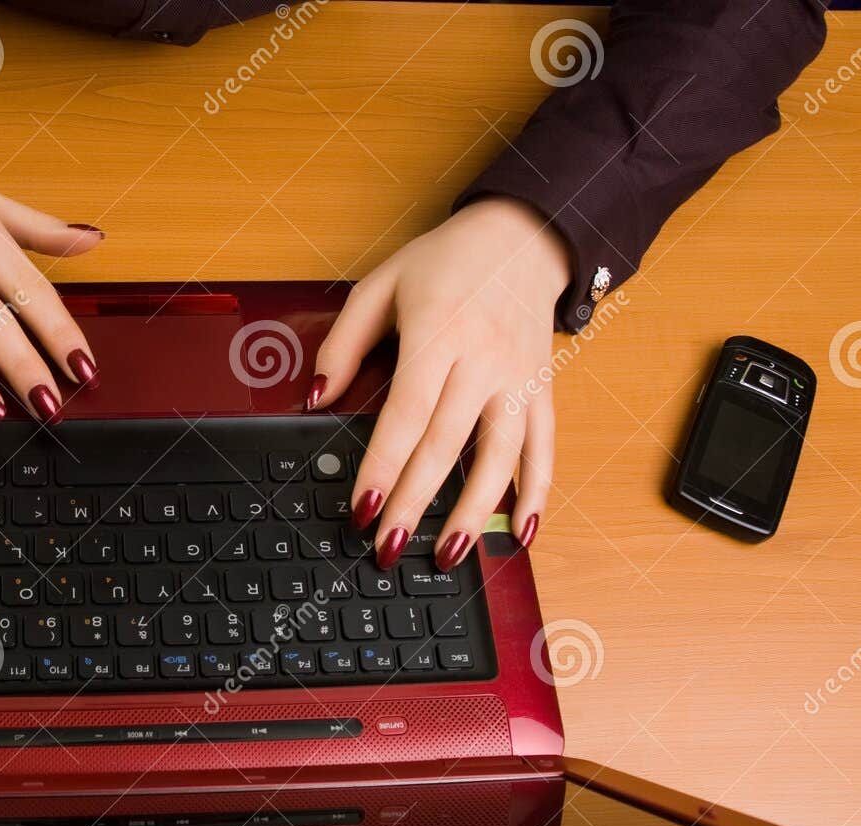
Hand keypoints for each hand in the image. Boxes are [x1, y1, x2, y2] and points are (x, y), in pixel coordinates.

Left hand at [306, 197, 568, 569]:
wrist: (523, 235)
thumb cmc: (445, 262)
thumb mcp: (380, 285)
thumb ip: (344, 342)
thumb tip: (316, 398)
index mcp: (438, 332)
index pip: (407, 414)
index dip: (384, 466)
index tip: (363, 508)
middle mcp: (483, 360)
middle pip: (447, 445)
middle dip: (415, 503)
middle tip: (389, 548)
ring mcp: (518, 378)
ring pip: (500, 457)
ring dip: (475, 514)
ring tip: (449, 556)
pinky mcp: (542, 389)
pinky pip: (544, 448)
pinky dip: (536, 494)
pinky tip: (522, 532)